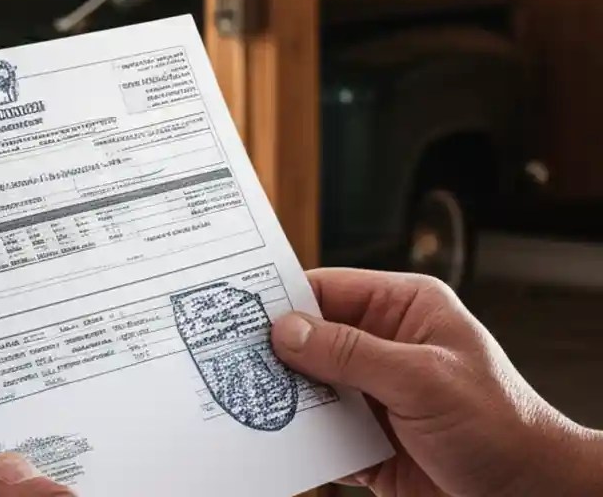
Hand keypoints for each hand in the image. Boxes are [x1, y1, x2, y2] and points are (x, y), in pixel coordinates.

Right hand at [271, 268, 602, 496]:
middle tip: (227, 356)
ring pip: (310, 386)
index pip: (330, 290)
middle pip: (311, 339)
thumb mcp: (422, 379)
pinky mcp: (367, 438)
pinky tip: (272, 438)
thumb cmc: (501, 426)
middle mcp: (386, 346)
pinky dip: (297, 437)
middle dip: (275, 352)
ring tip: (240, 397)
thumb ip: (350, 352)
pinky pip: (319, 431)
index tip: (238, 308)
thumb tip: (287, 330)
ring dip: (283, 396)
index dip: (285, 298)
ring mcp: (374, 393)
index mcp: (405, 310)